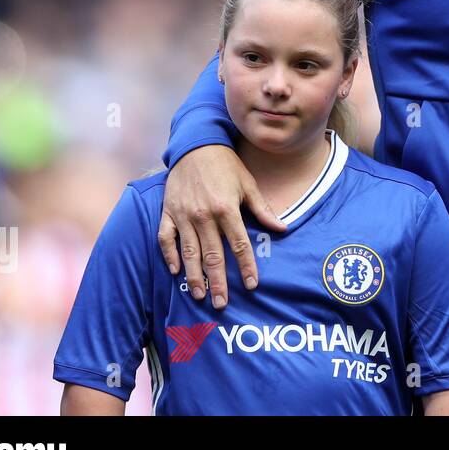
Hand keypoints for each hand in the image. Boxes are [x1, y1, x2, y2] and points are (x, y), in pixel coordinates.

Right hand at [157, 144, 286, 308]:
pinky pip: (165, 238)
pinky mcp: (168, 212)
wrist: (197, 146)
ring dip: (194, 276)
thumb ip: (263, 209)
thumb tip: (283, 229)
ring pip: (188, 252)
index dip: (246, 266)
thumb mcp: (248, 185)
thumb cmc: (227, 166)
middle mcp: (204, 216)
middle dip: (218, 282)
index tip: (251, 285)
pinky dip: (169, 255)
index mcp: (226, 209)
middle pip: (213, 256)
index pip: (239, 245)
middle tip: (221, 304)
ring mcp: (183, 215)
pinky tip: (175, 270)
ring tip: (200, 294)